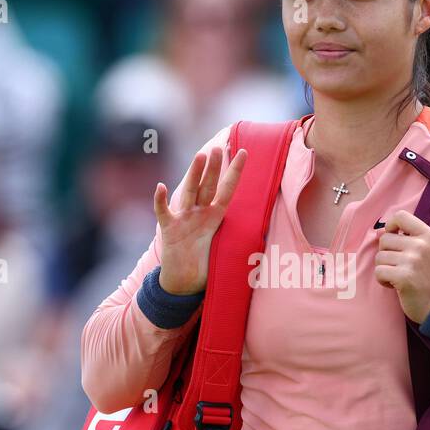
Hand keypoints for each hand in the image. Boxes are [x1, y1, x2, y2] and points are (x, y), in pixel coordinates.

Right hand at [153, 144, 246, 295]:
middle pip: (207, 185)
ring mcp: (183, 219)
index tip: (244, 151)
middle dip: (214, 167)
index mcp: (215, 216)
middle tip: (219, 148)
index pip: (227, 189)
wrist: (184, 281)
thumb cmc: (205, 265)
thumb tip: (268, 239)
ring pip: (189, 192)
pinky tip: (161, 187)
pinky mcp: (169, 230)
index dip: (235, 171)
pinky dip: (160, 201)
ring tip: (200, 156)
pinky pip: (163, 213)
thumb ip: (242, 241)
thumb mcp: (226, 248)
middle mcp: (199, 213)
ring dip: (194, 174)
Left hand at [374, 209, 429, 324]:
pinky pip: (379, 272)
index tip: (394, 238)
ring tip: (398, 276)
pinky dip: (383, 280)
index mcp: (428, 235)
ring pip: (379, 257)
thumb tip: (381, 230)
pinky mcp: (404, 276)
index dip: (390, 226)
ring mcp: (413, 260)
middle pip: (384, 239)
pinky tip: (395, 285)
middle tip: (399, 265)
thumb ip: (408, 237)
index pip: (400, 216)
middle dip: (386, 253)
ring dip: (384, 269)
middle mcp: (421, 245)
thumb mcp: (425, 250)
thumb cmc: (426, 276)